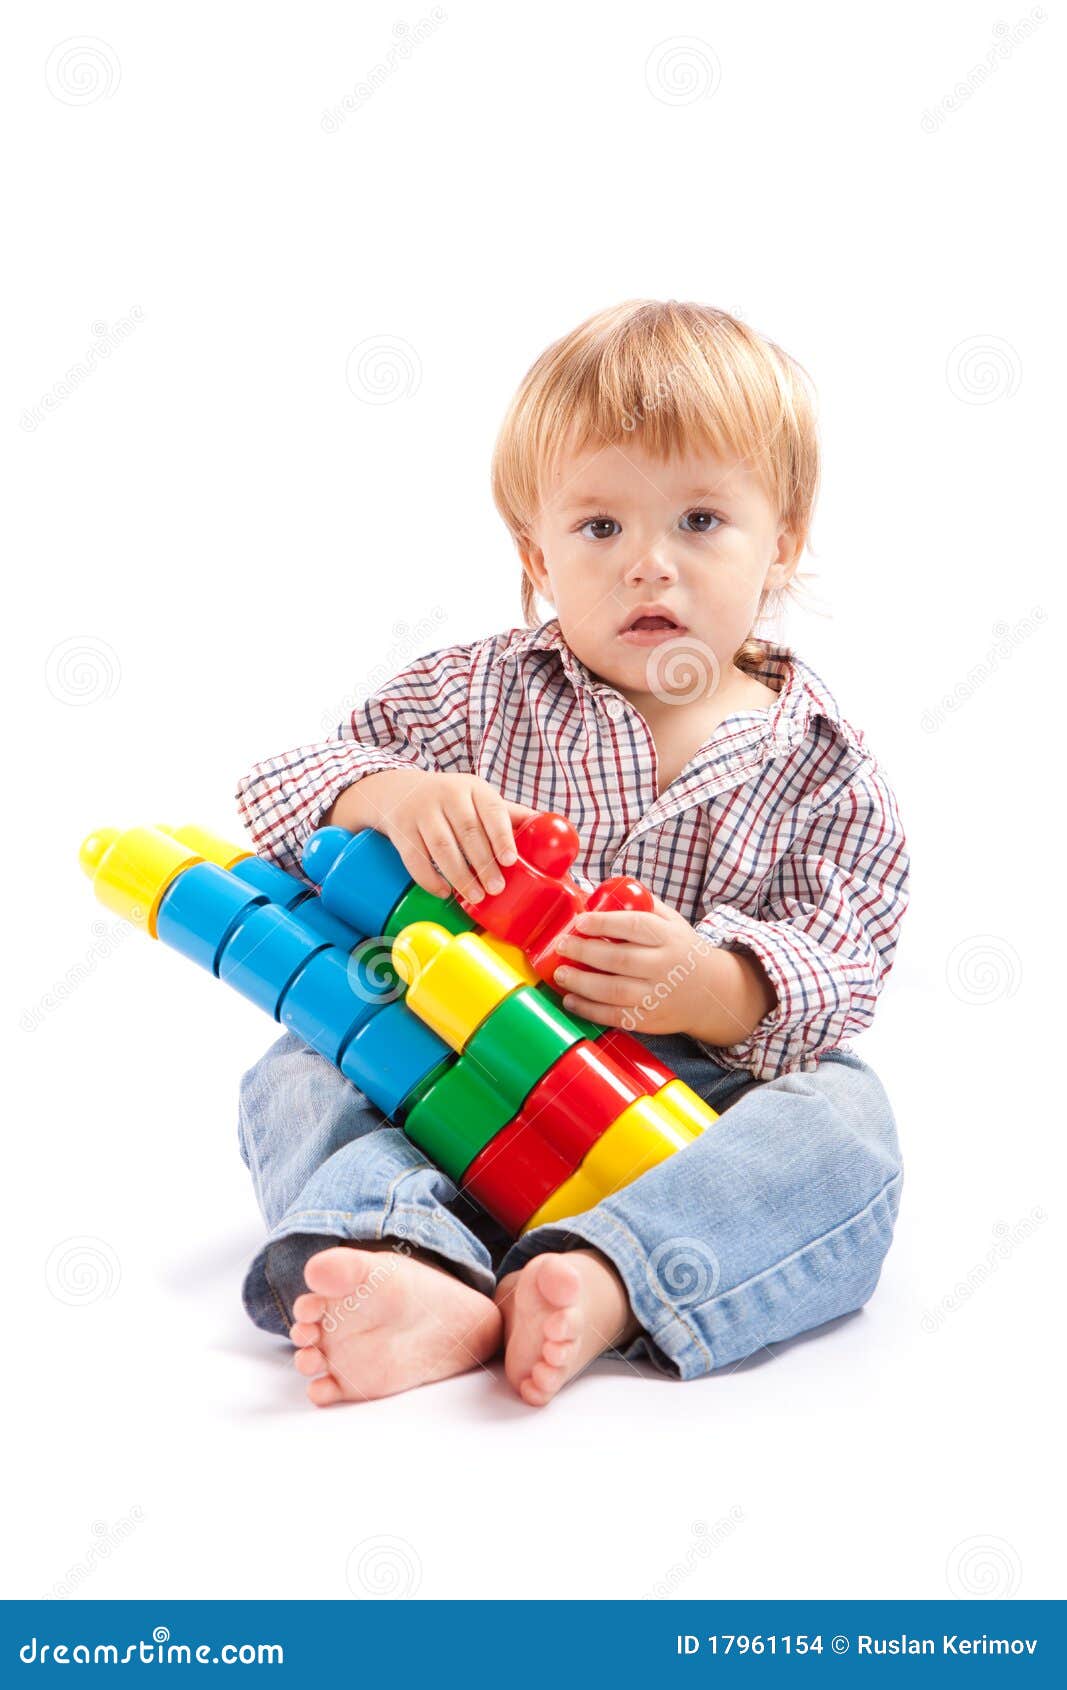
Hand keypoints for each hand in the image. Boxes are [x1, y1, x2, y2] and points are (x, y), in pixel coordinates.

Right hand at [370, 771, 539, 904]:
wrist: (399, 792)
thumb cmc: (451, 800)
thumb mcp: (478, 797)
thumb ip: (510, 814)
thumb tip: (551, 829)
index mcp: (472, 788)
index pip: (491, 809)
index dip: (501, 835)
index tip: (511, 860)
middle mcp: (446, 796)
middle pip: (467, 832)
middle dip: (484, 863)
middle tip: (497, 888)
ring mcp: (421, 813)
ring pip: (441, 847)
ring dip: (460, 875)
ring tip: (475, 896)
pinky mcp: (401, 832)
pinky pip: (415, 859)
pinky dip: (430, 879)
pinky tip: (444, 892)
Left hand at [550, 893, 774, 1040]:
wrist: (713, 993)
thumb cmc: (682, 951)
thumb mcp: (672, 922)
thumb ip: (643, 906)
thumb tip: (602, 892)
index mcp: (669, 937)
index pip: (634, 926)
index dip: (603, 923)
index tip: (580, 921)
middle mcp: (664, 967)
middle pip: (619, 959)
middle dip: (584, 952)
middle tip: (562, 945)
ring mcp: (657, 995)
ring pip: (614, 991)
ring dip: (581, 983)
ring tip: (561, 974)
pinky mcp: (650, 1019)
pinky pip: (616, 1016)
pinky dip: (590, 1010)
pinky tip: (571, 1001)